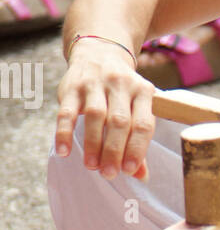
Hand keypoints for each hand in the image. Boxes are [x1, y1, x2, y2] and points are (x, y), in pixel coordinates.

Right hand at [56, 39, 153, 180]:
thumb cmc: (123, 93)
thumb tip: (142, 176)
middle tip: (108, 173)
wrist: (100, 53)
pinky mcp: (72, 86)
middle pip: (119, 121)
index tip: (130, 171)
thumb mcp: (136, 108)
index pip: (143, 124)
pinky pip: (67, 111)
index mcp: (144, 92)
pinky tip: (64, 151)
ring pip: (95, 116)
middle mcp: (121, 85)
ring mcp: (96, 83)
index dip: (137, 149)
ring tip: (91, 166)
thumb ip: (138, 140)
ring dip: (93, 143)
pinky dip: (64, 132)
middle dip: (114, 151)